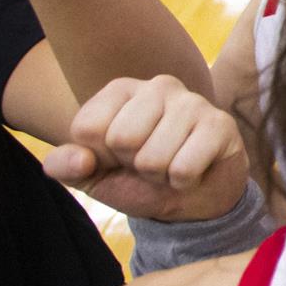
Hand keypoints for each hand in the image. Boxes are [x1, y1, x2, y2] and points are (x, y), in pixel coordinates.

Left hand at [42, 75, 249, 223]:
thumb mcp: (92, 176)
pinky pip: (183, 168)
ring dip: (159, 177)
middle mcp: (159, 85)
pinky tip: (193, 172)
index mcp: (122, 89)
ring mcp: (193, 102)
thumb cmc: (139, 180)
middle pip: (121, 138)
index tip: (118, 158)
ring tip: (171, 168)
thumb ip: (65, 166)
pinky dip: (183, 182)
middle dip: (132, 165)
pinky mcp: (220, 124)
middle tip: (149, 164)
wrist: (193, 200)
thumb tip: (81, 160)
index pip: (87, 127)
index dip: (99, 156)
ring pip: (153, 158)